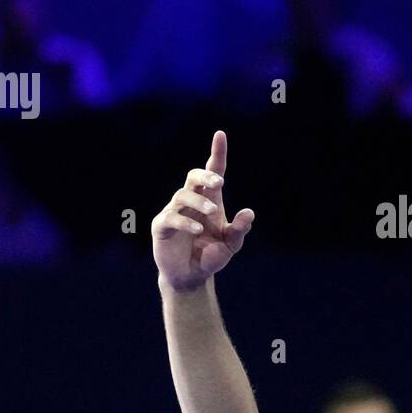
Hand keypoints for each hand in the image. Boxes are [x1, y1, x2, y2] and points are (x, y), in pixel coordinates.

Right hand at [151, 130, 254, 290]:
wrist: (191, 277)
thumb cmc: (211, 256)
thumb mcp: (231, 244)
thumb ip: (239, 230)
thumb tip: (249, 212)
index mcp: (210, 201)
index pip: (213, 172)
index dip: (217, 153)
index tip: (220, 135)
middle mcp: (191, 202)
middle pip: (193, 177)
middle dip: (205, 176)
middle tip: (219, 183)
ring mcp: (174, 212)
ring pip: (182, 195)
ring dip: (199, 202)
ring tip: (212, 214)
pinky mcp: (162, 227)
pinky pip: (171, 217)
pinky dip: (185, 222)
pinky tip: (198, 230)